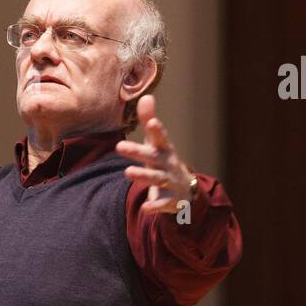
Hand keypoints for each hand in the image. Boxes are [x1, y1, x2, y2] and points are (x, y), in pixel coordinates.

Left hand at [115, 95, 195, 214]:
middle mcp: (169, 165)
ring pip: (158, 179)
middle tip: (119, 146)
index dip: (157, 131)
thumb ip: (149, 122)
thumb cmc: (164, 161)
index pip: (161, 138)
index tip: (152, 122)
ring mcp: (172, 182)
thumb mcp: (157, 143)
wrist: (186, 191)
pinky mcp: (171, 200)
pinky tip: (145, 208)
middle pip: (153, 158)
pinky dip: (155, 206)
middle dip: (138, 153)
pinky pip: (163, 204)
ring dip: (143, 176)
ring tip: (127, 173)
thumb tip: (146, 96)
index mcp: (165, 150)